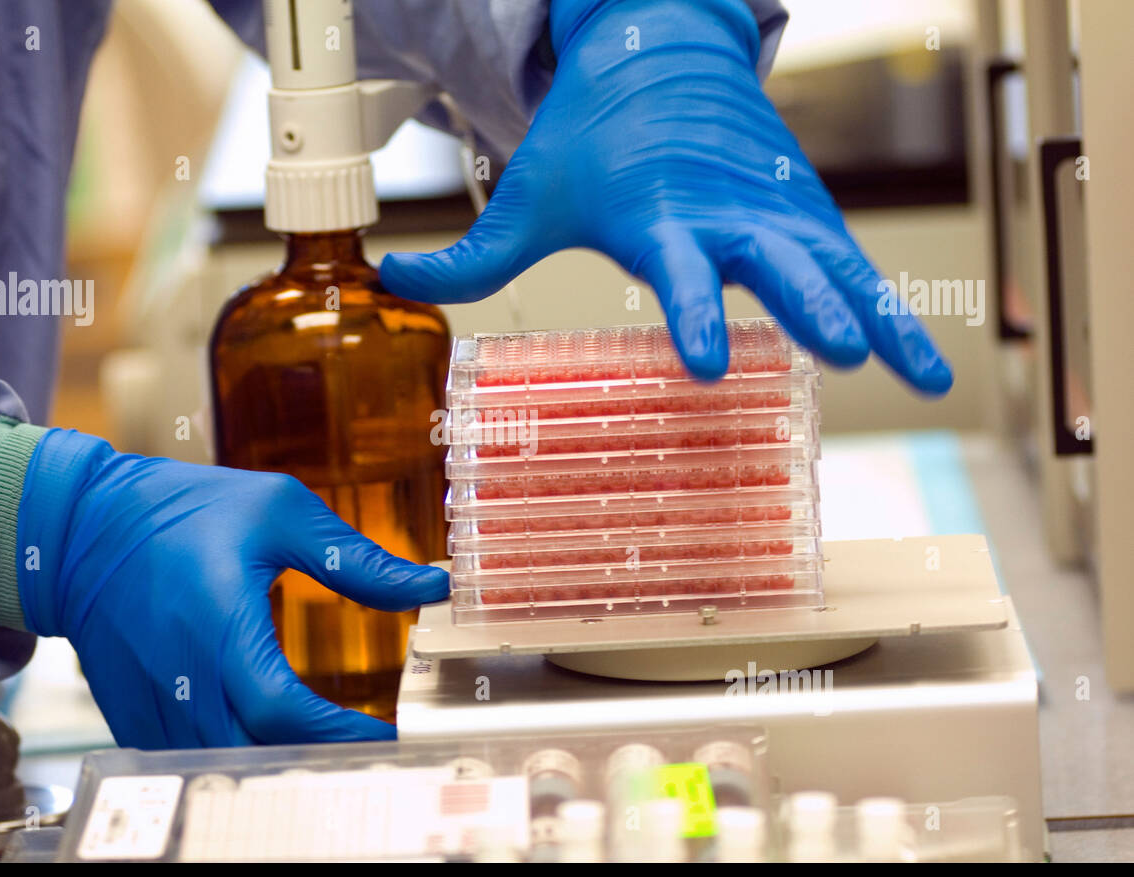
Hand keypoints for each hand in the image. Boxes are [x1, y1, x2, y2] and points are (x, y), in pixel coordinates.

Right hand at [15, 429, 447, 747]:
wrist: (80, 526)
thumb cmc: (180, 510)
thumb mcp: (278, 513)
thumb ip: (356, 559)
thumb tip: (432, 585)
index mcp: (219, 623)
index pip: (284, 709)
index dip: (342, 733)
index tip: (389, 735)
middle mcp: (181, 675)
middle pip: (256, 753)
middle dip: (318, 760)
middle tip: (368, 748)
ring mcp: (150, 704)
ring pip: (221, 766)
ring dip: (277, 766)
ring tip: (329, 751)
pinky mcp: (132, 716)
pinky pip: (185, 761)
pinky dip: (232, 762)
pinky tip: (270, 747)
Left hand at [381, 0, 950, 392]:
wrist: (662, 57)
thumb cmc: (591, 138)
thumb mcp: (531, 194)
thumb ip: (472, 251)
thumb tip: (393, 275)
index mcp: (659, 211)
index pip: (675, 268)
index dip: (691, 310)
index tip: (705, 360)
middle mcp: (728, 213)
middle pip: (776, 262)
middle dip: (810, 305)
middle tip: (841, 348)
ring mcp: (775, 213)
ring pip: (838, 268)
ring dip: (880, 319)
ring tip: (921, 376)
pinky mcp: (804, 216)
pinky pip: (859, 270)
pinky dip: (896, 312)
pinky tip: (926, 362)